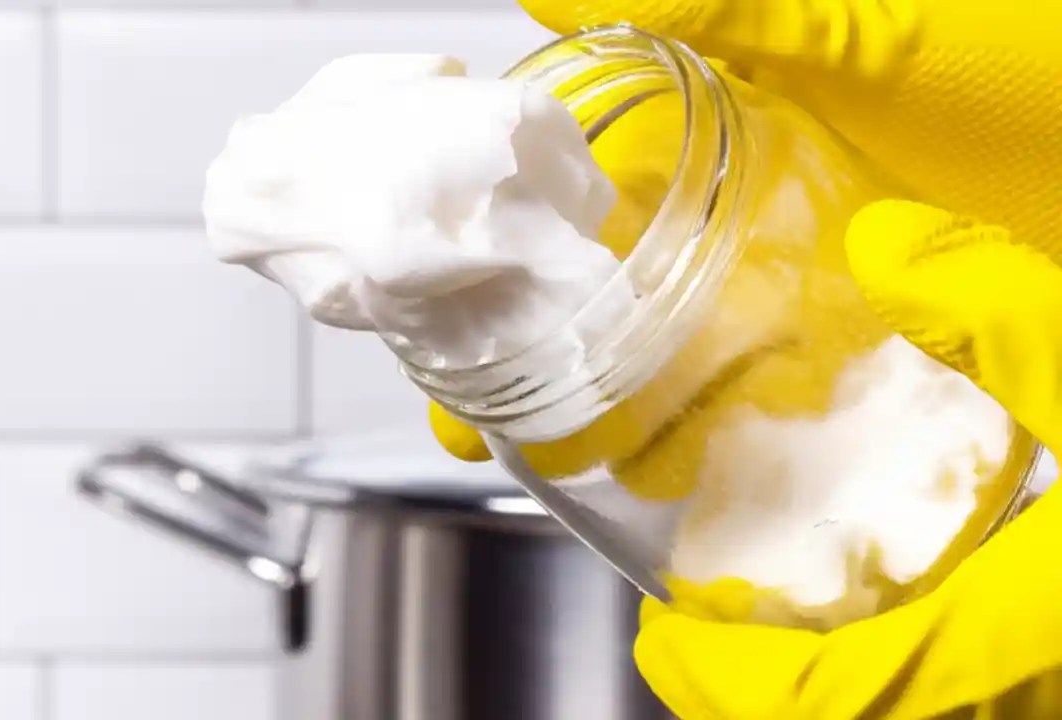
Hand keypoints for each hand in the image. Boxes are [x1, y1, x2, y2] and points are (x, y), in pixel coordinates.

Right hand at [431, 0, 1061, 462]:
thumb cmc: (1031, 46)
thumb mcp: (863, 26)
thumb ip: (715, 8)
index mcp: (724, 114)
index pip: (575, 179)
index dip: (497, 236)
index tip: (429, 290)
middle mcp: (748, 200)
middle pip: (604, 281)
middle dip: (525, 346)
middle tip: (462, 412)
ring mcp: (800, 274)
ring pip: (670, 346)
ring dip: (601, 403)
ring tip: (537, 454)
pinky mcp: (861, 337)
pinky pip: (763, 392)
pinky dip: (711, 432)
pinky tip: (664, 472)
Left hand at [635, 200, 1061, 718]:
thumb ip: (1003, 301)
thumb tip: (883, 244)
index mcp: (1029, 631)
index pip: (836, 698)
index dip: (729, 681)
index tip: (668, 632)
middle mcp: (1031, 692)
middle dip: (751, 704)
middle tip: (693, 645)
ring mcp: (1048, 698)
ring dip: (812, 700)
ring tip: (761, 637)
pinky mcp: (1058, 680)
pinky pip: (946, 708)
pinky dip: (884, 686)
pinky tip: (875, 625)